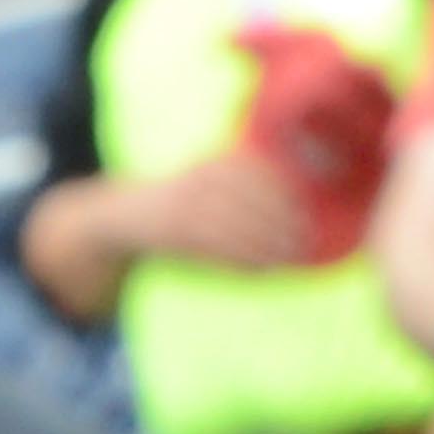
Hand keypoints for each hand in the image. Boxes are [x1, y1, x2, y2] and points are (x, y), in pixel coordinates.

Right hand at [125, 146, 323, 273]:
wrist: (128, 214)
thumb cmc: (183, 196)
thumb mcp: (206, 172)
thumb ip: (240, 174)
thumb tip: (294, 191)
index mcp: (208, 164)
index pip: (252, 174)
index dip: (281, 192)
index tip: (303, 208)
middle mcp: (196, 184)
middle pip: (247, 203)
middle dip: (279, 222)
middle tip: (305, 237)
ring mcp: (184, 212)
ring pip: (234, 231)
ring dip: (265, 247)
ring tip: (290, 257)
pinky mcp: (177, 239)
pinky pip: (217, 253)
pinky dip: (243, 263)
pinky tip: (264, 269)